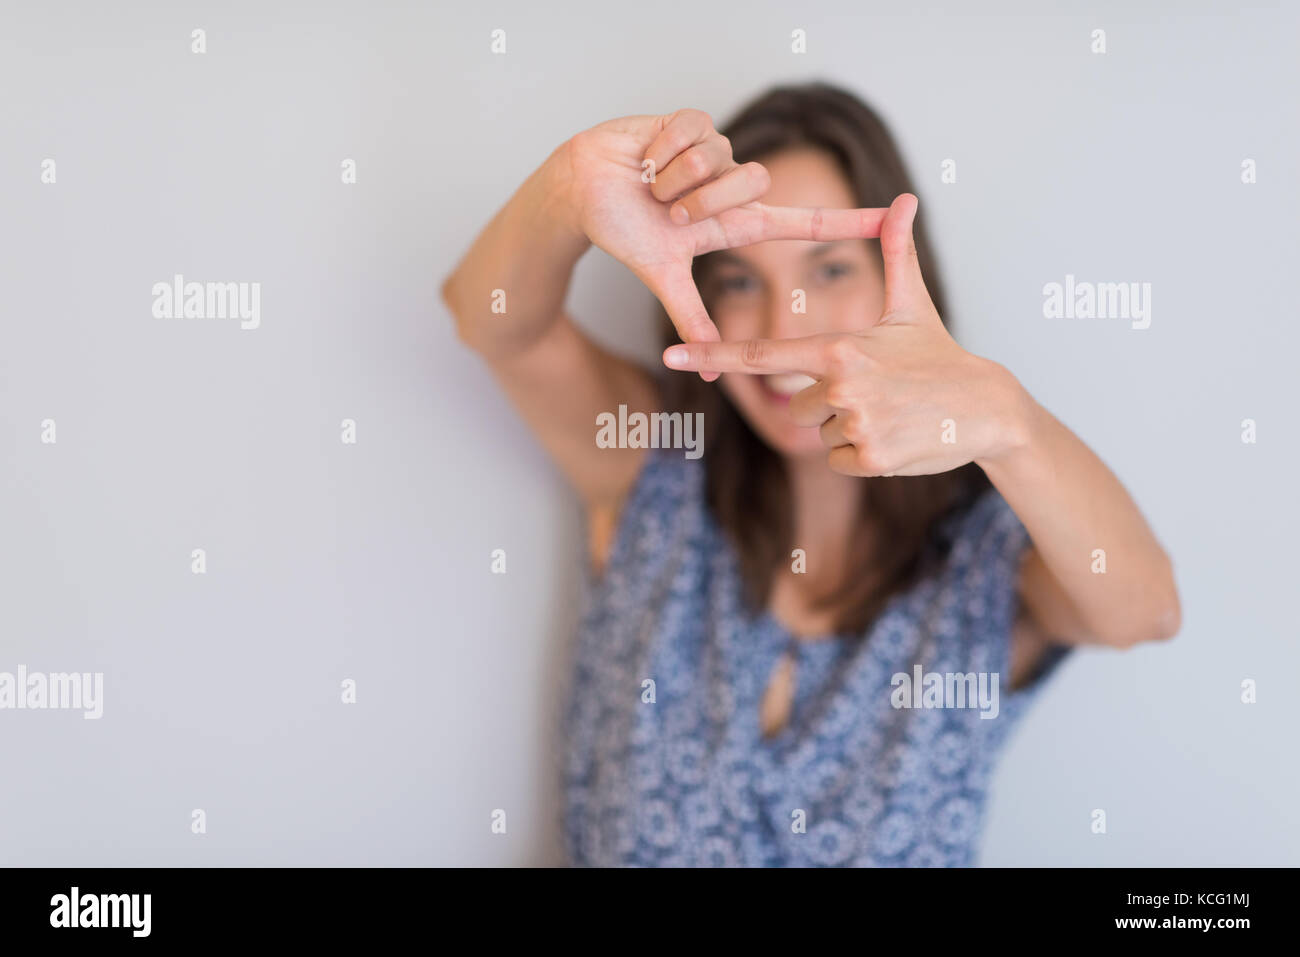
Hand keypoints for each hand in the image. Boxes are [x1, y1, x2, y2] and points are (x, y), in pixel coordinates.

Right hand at [557, 109, 887, 377]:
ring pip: (721, 159)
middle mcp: (733, 187)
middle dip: (702, 202)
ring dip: (677, 178)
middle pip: (754, 186)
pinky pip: (694, 131)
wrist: (580, 190)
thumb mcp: (662, 275)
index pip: (804, 223)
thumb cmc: (620, 229)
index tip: (897, 214)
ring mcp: (715, 153)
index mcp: (735, 223)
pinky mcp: (693, 120)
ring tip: (652, 183)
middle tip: (669, 209)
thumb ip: (692, 319)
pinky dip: (661, 150)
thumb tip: (713, 375)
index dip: (849, 221)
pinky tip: (646, 155)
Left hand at [661, 194, 1028, 474]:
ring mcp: (855, 423)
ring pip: (819, 434)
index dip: (712, 355)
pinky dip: (860, 455)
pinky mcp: (869, 459)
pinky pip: (837, 459)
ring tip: (889, 413)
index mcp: (840, 348)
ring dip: (847, 429)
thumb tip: (903, 199)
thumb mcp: (915, 305)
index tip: (670, 355)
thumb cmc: (941, 356)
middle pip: (799, 403)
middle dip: (830, 403)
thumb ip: (896, 254)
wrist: (988, 410)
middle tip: (876, 394)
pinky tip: (894, 438)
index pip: (762, 354)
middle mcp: (841, 386)